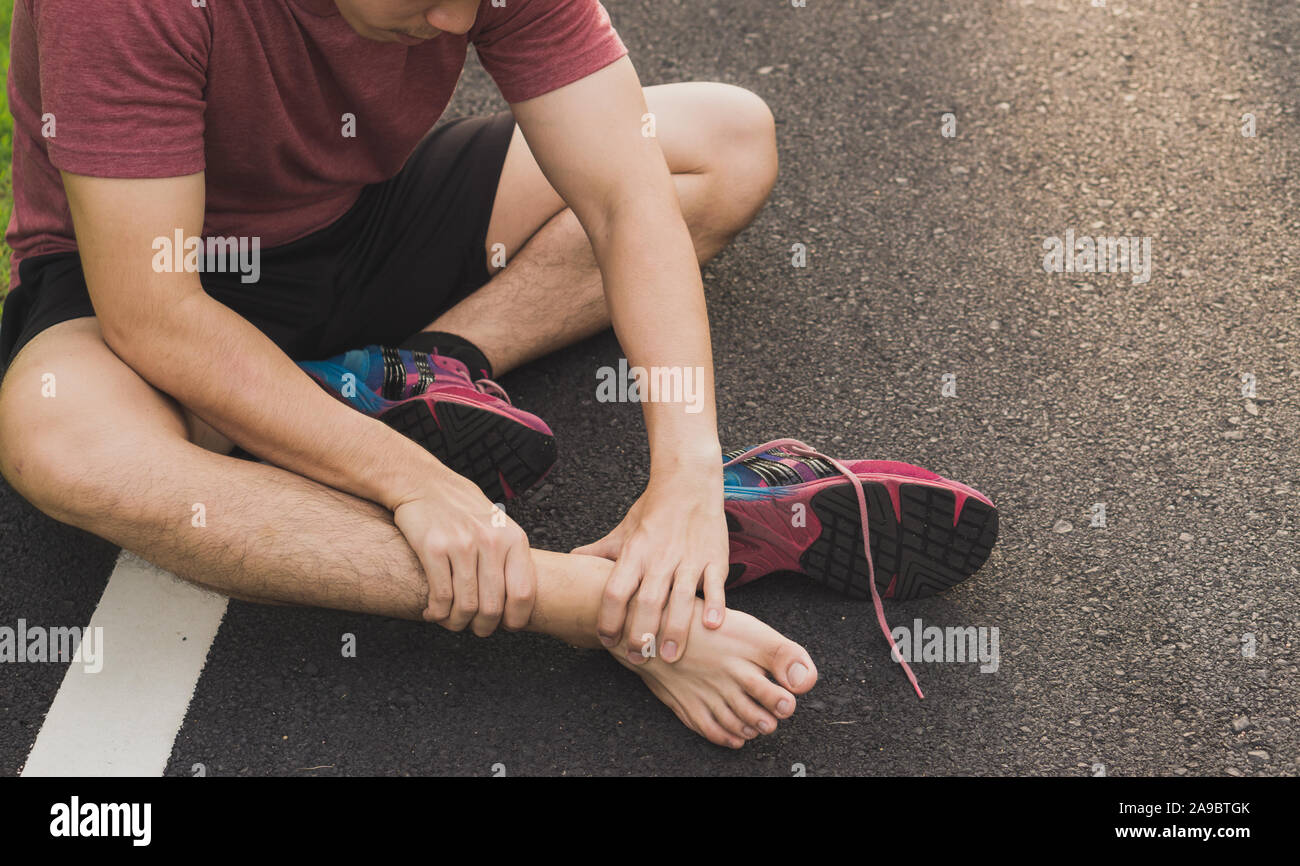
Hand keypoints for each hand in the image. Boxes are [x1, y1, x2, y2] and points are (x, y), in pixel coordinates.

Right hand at [392, 470, 535, 636]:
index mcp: (513, 538)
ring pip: (466, 606)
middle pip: (493, 606)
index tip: (506, 626)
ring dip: (457, 623)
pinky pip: (441, 596)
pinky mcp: (434, 548)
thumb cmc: (462, 508)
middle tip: (476, 629)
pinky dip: (437, 613)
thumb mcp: (498, 525)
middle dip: (483, 627)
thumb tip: (517, 600)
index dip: (515, 619)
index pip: (523, 593)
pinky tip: (433, 611)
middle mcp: (491, 541)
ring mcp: (462, 544)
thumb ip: (509, 556)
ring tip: (452, 621)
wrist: (424, 483)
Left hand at [573, 459, 727, 663]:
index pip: (616, 590)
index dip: (609, 618)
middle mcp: (660, 558)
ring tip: (669, 656)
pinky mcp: (715, 558)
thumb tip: (573, 559)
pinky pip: (715, 584)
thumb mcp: (624, 529)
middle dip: (641, 633)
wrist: (689, 482)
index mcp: (635, 552)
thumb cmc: (654, 509)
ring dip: (675, 630)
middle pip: (647, 601)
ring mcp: (689, 559)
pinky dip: (714, 604)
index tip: (607, 640)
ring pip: (681, 598)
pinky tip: (712, 625)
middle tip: (637, 658)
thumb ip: (601, 550)